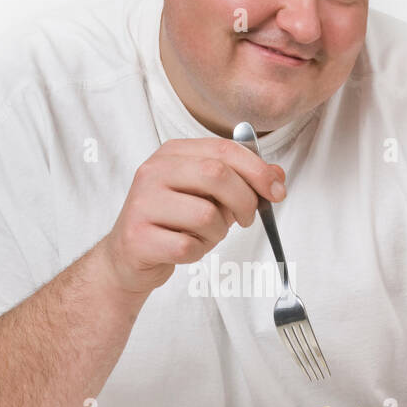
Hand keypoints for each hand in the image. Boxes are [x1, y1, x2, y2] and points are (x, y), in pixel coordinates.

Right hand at [99, 136, 286, 296]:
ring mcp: (142, 203)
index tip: (277, 191)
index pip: (224, 150)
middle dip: (244, 201)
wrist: (129, 256)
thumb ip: (242, 181)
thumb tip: (277, 175)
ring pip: (206, 215)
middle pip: (217, 175)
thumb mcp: (209, 195)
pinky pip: (188, 246)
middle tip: (247, 219)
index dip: (258, 170)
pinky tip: (185, 248)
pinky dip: (197, 252)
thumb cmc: (174, 222)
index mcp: (172, 153)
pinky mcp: (137, 236)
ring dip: (218, 233)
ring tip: (205, 235)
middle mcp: (153, 171)